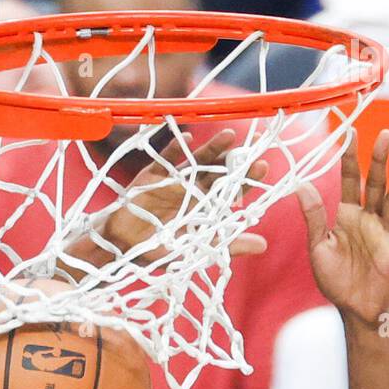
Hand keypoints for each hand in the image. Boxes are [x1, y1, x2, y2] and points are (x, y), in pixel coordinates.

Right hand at [104, 131, 268, 264]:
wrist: (125, 248)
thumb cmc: (162, 251)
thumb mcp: (200, 250)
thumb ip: (231, 245)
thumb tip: (264, 245)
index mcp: (207, 207)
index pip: (233, 190)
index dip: (248, 179)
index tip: (264, 167)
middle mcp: (194, 190)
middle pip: (219, 171)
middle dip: (235, 161)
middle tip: (252, 150)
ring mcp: (175, 181)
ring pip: (197, 160)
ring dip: (213, 148)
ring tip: (229, 136)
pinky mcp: (154, 174)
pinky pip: (167, 157)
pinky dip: (176, 146)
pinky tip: (189, 136)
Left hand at [296, 129, 388, 326]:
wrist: (353, 309)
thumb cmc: (335, 279)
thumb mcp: (317, 247)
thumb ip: (313, 217)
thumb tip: (300, 184)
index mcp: (347, 215)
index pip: (349, 180)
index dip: (350, 158)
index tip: (350, 132)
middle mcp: (368, 219)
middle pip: (375, 184)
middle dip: (379, 160)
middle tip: (385, 134)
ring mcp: (383, 235)